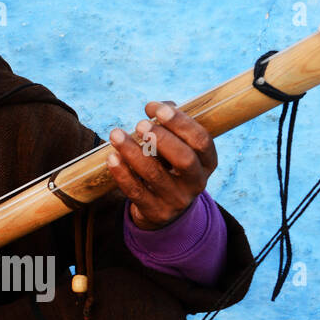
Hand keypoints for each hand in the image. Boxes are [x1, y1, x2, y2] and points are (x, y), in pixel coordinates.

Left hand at [106, 100, 217, 229]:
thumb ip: (170, 125)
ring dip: (133, 152)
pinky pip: (136, 191)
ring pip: (155, 175)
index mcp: (207, 162)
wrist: (163, 209)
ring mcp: (177, 200)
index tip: (157, 109)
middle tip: (140, 124)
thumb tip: (155, 107)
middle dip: (162, 138)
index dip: (180, 122)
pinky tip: (112, 157)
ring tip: (116, 135)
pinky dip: (122, 173)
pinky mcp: (155, 212)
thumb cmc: (169, 166)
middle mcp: (196, 183)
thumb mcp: (177, 147)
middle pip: (184, 159)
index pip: (201, 140)